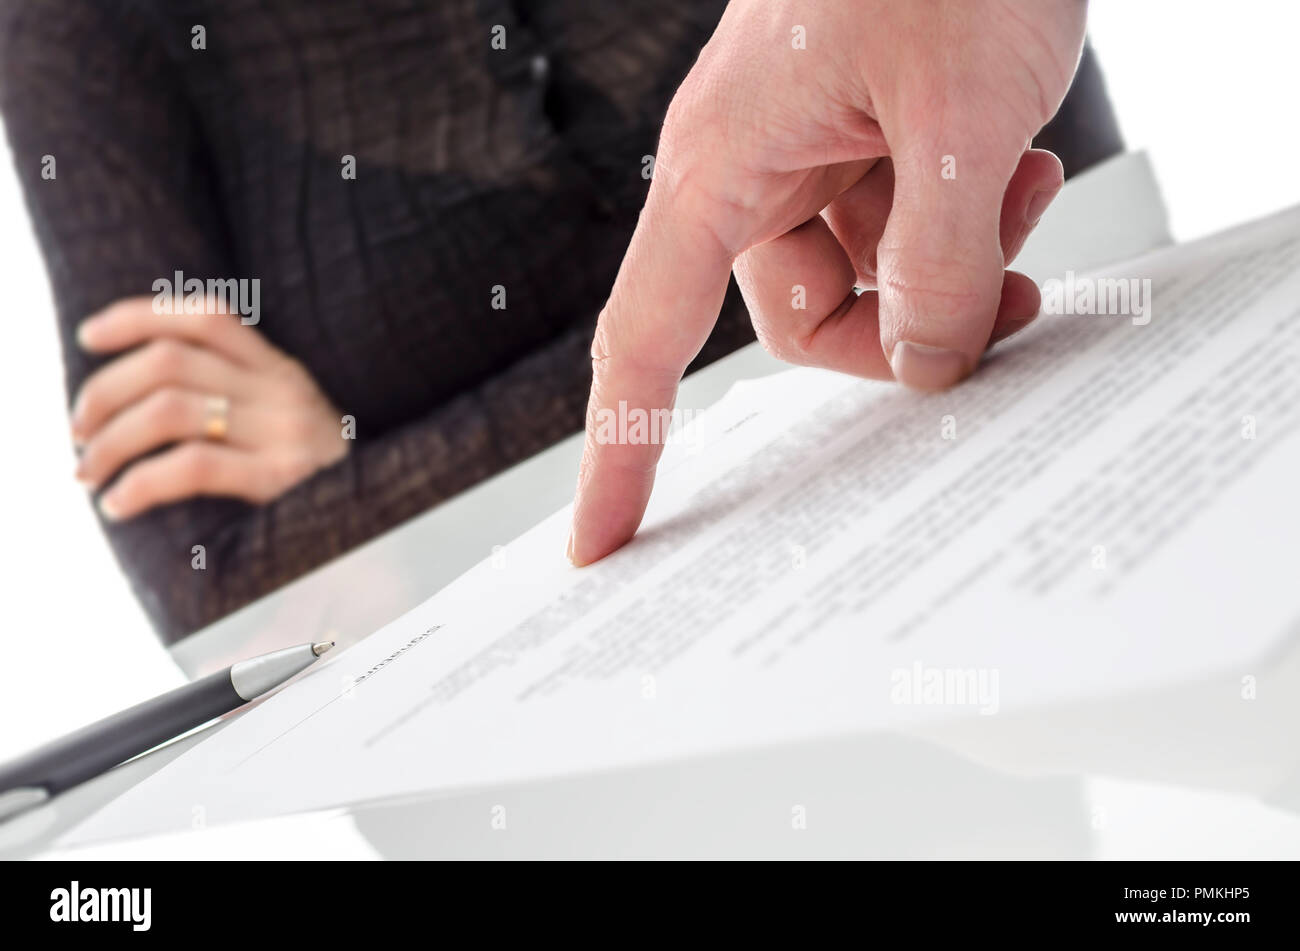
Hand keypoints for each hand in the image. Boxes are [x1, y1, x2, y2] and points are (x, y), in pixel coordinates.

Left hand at [71, 298, 347, 519]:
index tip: (88, 336)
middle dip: (103, 391)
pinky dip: (141, 482)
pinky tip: (119, 503)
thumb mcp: (292, 426)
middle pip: (169, 360)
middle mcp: (286, 392)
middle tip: (78, 432)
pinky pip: (192, 466)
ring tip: (89, 472)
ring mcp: (287, 433)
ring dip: (110, 441)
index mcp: (284, 372)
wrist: (393, 526)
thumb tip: (145, 398)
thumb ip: (243, 401)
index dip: (137, 315)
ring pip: (169, 409)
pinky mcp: (284, 479)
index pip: (205, 316)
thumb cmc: (324, 485)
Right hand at [569, 0, 1086, 564]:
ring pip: (866, 275)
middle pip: (798, 320)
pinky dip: (965, 216)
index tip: (601, 541)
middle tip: (994, 310)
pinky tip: (1022, 162)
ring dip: (951, 264)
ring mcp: (809, 146)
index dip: (618, 454)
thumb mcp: (961, 125)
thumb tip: (926, 369)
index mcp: (720, 165)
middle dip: (902, 329)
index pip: (641, 344)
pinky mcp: (863, 130)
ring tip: (1024, 190)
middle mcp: (750, 165)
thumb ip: (940, 270)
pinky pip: (902, 220)